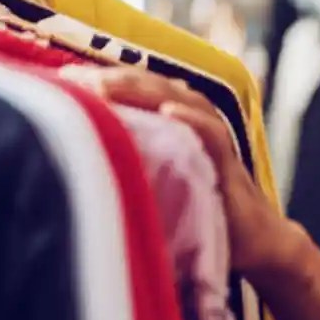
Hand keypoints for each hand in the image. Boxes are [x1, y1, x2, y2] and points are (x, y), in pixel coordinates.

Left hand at [59, 65, 305, 276]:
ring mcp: (213, 141)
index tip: (62, 77)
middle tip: (71, 76)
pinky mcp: (230, 164)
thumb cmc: (202, 211)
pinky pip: (212, 134)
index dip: (102, 80)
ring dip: (142, 90)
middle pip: (152, 87)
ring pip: (179, 100)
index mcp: (176, 123)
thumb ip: (130, 166)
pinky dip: (192, 120)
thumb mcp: (159, 184)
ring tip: (104, 84)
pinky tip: (169, 111)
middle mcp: (194, 122)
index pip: (137, 90)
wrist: (257, 243)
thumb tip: (75, 163)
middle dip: (111, 78)